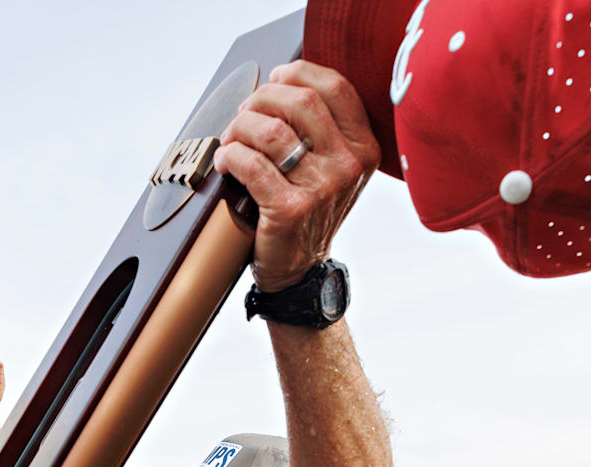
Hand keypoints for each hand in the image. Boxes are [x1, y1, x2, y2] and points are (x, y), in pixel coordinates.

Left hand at [212, 61, 379, 291]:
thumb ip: (321, 126)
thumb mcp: (332, 166)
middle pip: (301, 101)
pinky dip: (230, 156)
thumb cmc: (308, 209)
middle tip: (246, 112)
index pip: (335, 87)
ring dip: (240, 128)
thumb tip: (281, 81)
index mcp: (364, 147)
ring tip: (232, 139)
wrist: (299, 268)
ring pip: (272, 131)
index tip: (275, 80)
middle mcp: (348, 165)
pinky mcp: (290, 209)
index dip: (297, 73)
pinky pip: (252, 164)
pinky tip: (226, 161)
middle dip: (263, 98)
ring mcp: (322, 188)